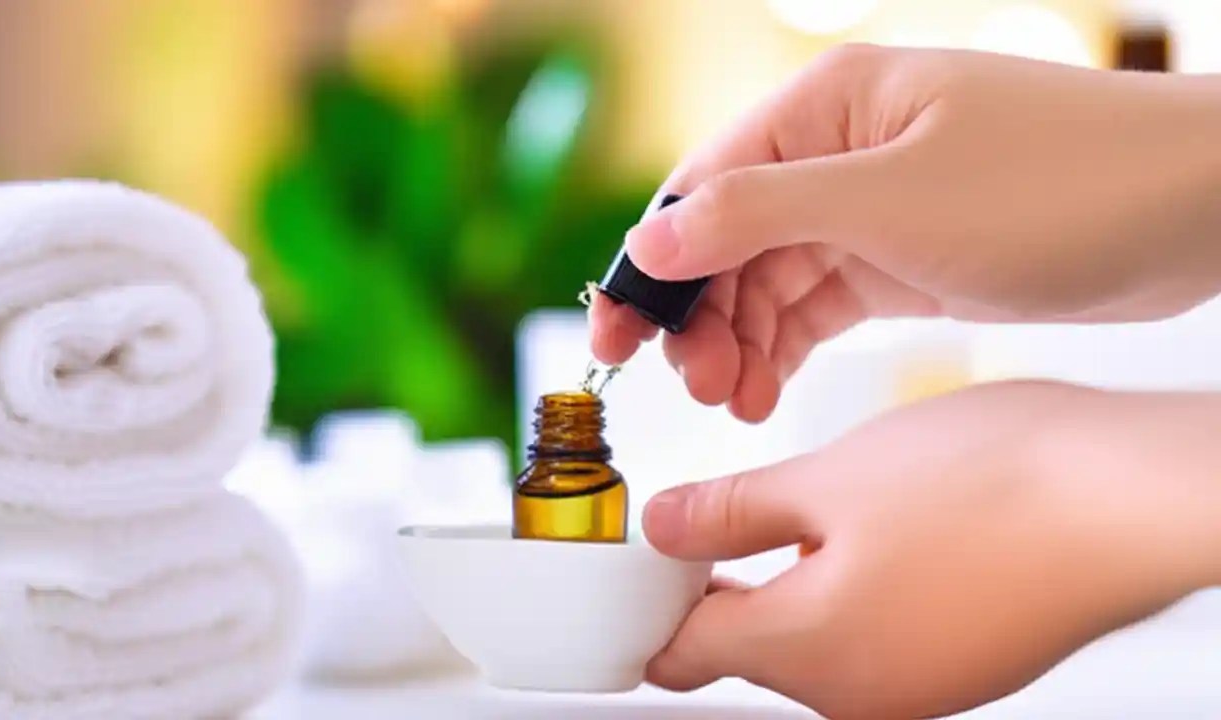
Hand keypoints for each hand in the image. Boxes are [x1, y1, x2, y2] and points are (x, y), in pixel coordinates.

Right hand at [590, 45, 1220, 421]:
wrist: (1186, 215)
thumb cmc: (1057, 185)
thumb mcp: (891, 202)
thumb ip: (760, 214)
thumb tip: (653, 238)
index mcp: (823, 108)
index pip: (699, 188)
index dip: (648, 268)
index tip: (615, 340)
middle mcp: (835, 151)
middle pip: (727, 240)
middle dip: (700, 316)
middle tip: (693, 386)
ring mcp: (868, 204)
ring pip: (768, 280)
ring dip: (741, 341)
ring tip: (734, 403)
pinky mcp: (900, 255)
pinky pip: (817, 304)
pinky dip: (787, 347)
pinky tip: (768, 391)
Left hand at [640, 381, 1220, 718]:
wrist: (1132, 499)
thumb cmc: (997, 486)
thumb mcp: (828, 481)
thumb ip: (731, 515)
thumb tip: (667, 530)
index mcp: (810, 655)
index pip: (685, 656)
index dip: (652, 603)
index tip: (650, 556)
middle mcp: (861, 694)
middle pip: (747, 652)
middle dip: (719, 588)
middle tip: (722, 510)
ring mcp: (918, 686)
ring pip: (812, 642)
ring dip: (787, 584)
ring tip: (805, 505)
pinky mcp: (961, 663)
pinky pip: (872, 638)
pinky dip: (849, 591)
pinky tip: (874, 531)